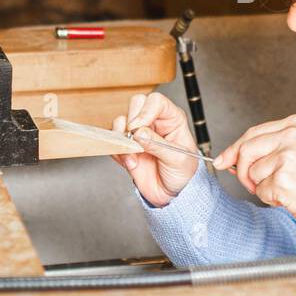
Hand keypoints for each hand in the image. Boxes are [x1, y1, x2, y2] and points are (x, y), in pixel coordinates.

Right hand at [111, 92, 200, 206]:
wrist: (171, 194)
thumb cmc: (182, 173)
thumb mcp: (178, 159)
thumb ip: (158, 145)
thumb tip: (139, 133)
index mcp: (171, 119)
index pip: (156, 101)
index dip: (146, 111)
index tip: (139, 126)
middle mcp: (154, 122)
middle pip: (136, 104)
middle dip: (132, 120)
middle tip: (134, 138)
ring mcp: (138, 134)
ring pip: (121, 120)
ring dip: (122, 137)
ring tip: (133, 155)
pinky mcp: (126, 147)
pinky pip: (113, 141)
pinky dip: (118, 152)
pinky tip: (130, 163)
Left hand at [212, 114, 295, 246]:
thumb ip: (266, 150)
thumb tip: (228, 158)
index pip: (252, 133)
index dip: (234, 150)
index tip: (223, 161)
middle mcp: (293, 136)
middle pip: (245, 150)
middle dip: (244, 171)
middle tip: (256, 184)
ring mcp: (288, 157)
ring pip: (251, 172)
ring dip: (262, 187)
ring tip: (287, 189)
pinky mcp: (284, 180)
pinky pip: (261, 191)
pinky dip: (271, 199)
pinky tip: (292, 197)